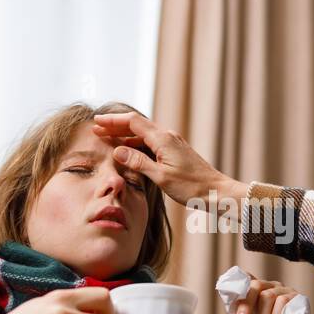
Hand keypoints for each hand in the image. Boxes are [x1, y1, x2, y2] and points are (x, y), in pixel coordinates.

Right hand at [92, 112, 245, 208]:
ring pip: (143, 134)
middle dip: (116, 126)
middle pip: (136, 125)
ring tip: (107, 138)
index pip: (132, 122)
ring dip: (124, 135)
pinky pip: (150, 143)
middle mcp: (167, 136)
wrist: (217, 192)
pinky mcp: (174, 152)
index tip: (96, 122)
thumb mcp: (161, 177)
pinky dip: (135, 144)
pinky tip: (128, 150)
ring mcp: (172, 143)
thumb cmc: (191, 187)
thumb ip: (138, 163)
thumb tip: (118, 151)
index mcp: (163, 139)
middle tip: (96, 128)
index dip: (113, 121)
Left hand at [229, 273, 299, 313]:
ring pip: (268, 296)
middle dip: (246, 305)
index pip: (247, 278)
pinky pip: (283, 301)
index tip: (229, 297)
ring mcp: (284, 289)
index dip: (238, 286)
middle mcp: (271, 285)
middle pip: (256, 286)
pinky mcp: (296, 296)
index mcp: (259, 290)